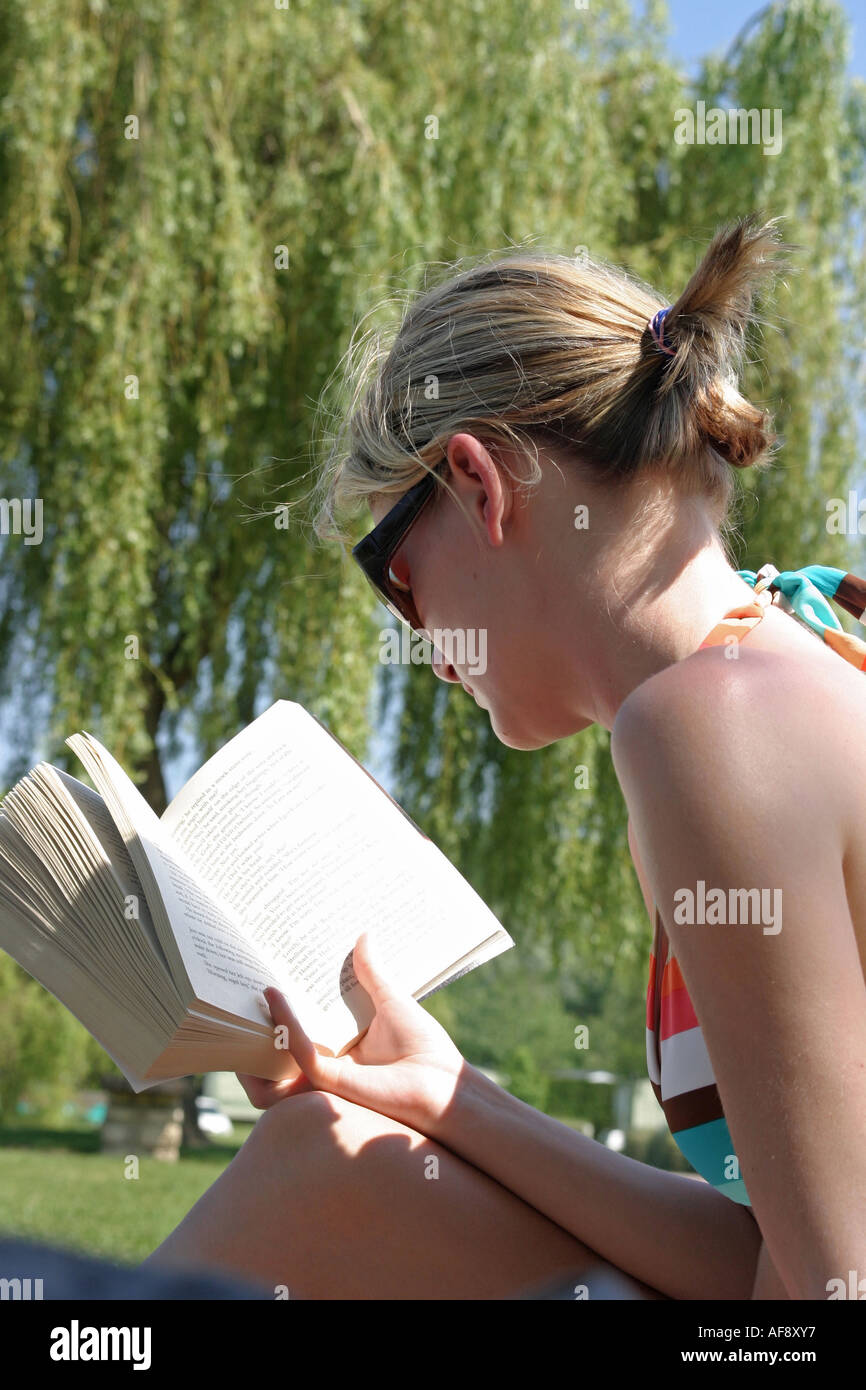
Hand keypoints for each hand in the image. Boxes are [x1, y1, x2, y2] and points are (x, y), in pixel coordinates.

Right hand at [236, 931, 465, 1133]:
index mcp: (336, 1054)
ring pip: (267, 1073)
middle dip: (244, 1036)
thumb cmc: (426, 1050)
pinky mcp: (331, 1081)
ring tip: (239, 1004)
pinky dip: (284, 1024)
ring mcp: (324, 1080)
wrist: (447, 1084)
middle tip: (235, 991)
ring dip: (247, 1047)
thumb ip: (371, 973)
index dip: (272, 1016)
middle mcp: (325, 1070)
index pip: (292, 1038)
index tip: (259, 979)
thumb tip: (363, 936)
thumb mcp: (390, 1001)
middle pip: (270, 1060)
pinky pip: (298, 1053)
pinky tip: (277, 996)